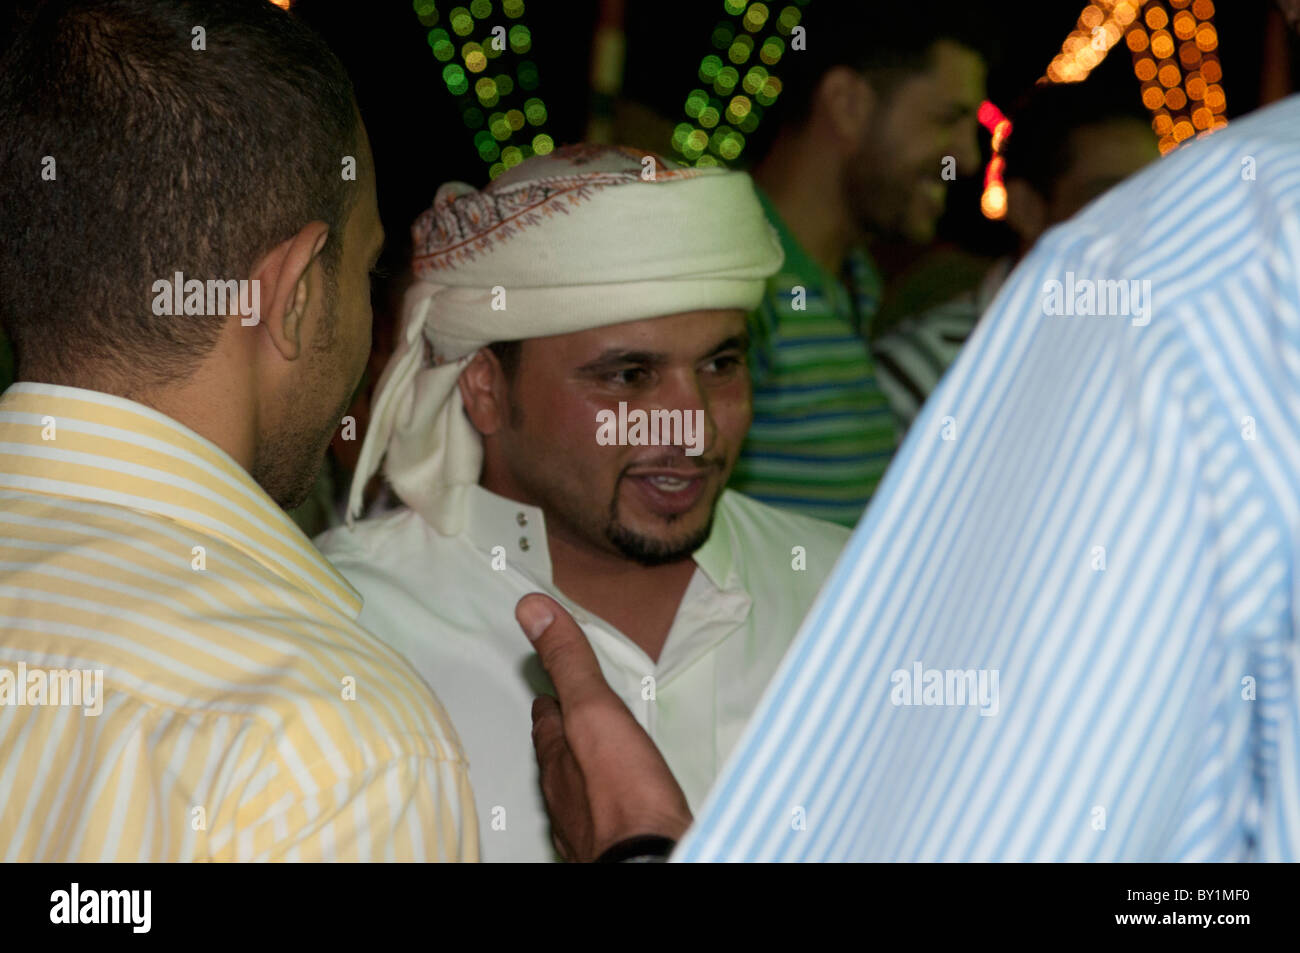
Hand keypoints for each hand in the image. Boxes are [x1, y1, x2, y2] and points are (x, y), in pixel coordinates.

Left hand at [516, 592, 692, 861]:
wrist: (649, 862)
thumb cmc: (624, 792)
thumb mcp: (594, 710)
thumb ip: (568, 663)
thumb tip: (531, 609)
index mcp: (559, 757)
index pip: (546, 719)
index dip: (549, 700)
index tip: (548, 689)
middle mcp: (565, 795)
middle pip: (558, 756)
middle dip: (562, 734)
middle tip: (568, 717)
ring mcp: (587, 826)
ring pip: (576, 790)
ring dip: (581, 770)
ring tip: (592, 758)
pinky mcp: (615, 846)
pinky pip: (603, 818)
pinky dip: (605, 803)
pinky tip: (619, 806)